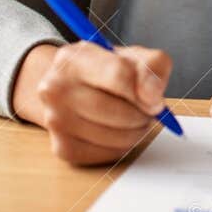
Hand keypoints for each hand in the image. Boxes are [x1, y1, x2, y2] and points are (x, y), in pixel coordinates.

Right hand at [14, 42, 171, 164]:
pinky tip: (117, 131)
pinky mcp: (63, 148)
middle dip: (141, 114)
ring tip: (132, 119)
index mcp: (72, 58)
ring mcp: (55, 120)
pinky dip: (122, 146)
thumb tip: (153, 97)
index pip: (119, 74)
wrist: (72, 90)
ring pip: (115, 136)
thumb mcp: (132, 57)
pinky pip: (108, 154)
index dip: (146, 89)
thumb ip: (152, 67)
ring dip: (135, 132)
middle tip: (145, 110)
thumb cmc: (106, 73)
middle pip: (118, 111)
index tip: (156, 100)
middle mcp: (55, 89)